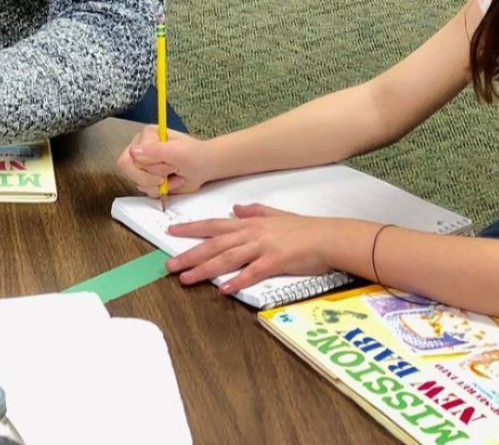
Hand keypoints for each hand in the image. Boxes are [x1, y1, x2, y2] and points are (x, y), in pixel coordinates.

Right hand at [116, 125, 214, 195]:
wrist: (205, 167)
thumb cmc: (195, 155)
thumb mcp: (177, 151)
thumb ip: (155, 151)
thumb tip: (133, 153)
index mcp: (145, 136)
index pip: (130, 156)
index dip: (149, 166)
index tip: (170, 164)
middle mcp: (140, 149)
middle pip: (128, 169)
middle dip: (153, 177)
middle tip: (171, 172)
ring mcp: (143, 165)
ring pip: (138, 182)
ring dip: (159, 184)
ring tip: (174, 176)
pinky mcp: (148, 178)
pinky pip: (145, 190)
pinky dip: (160, 190)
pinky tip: (172, 182)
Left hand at [165, 205, 342, 294]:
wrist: (328, 237)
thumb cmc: (304, 228)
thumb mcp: (275, 214)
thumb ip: (254, 212)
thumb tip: (236, 208)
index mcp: (249, 223)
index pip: (214, 225)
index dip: (191, 228)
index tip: (171, 232)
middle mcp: (251, 233)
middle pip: (214, 244)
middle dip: (189, 254)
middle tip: (169, 265)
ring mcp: (263, 247)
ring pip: (227, 258)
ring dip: (205, 269)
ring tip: (186, 279)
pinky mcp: (276, 261)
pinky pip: (253, 272)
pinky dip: (237, 280)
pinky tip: (223, 289)